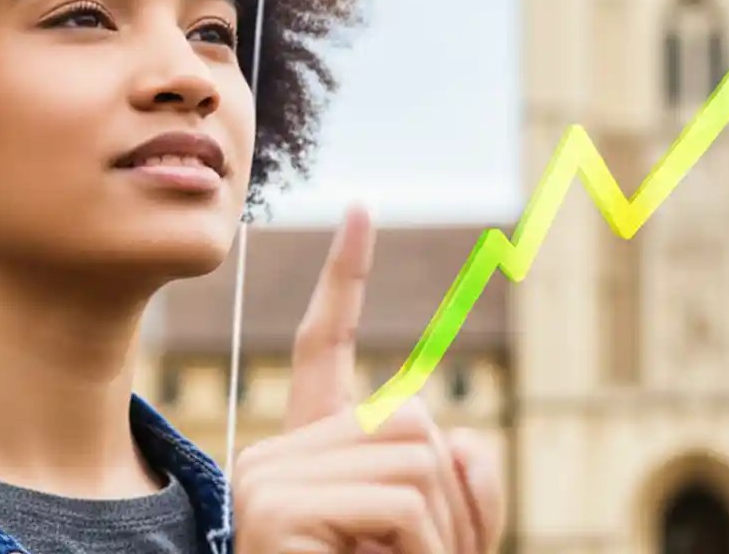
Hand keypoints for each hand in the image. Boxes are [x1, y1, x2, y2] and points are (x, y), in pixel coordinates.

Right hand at [232, 205, 503, 552]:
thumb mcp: (441, 539)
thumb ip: (461, 479)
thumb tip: (460, 434)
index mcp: (314, 449)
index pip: (327, 344)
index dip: (347, 277)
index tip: (365, 209)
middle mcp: (278, 451)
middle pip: (413, 420)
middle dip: (454, 502)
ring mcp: (268, 478)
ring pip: (415, 460)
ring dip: (443, 536)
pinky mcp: (273, 510)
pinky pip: (397, 502)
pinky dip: (425, 553)